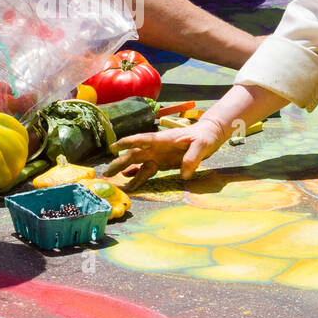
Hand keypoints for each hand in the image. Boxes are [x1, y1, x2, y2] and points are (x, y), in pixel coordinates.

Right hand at [105, 118, 226, 188]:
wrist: (210, 135)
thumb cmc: (205, 136)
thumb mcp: (202, 146)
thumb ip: (192, 158)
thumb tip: (184, 174)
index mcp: (163, 139)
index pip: (142, 139)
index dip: (128, 143)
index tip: (114, 147)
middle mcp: (157, 147)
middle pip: (135, 154)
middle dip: (120, 162)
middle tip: (107, 172)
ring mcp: (158, 155)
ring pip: (138, 164)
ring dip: (127, 171)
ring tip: (116, 181)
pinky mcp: (163, 163)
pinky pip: (147, 170)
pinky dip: (138, 176)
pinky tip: (130, 183)